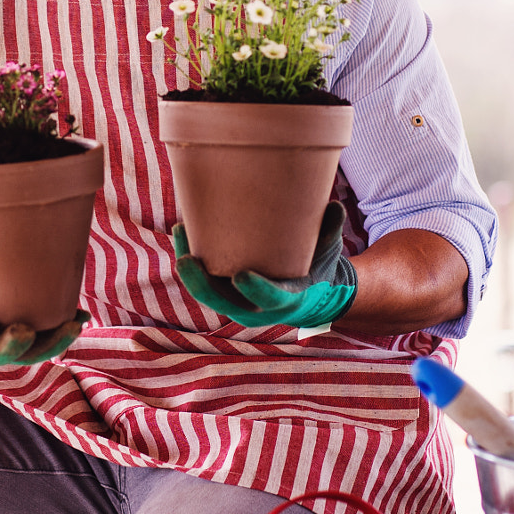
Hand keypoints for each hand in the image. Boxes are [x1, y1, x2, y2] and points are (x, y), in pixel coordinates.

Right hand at [0, 228, 86, 363]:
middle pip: (1, 355)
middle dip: (14, 346)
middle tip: (25, 329)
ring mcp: (7, 350)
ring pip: (32, 354)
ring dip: (53, 342)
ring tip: (71, 324)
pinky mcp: (27, 343)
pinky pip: (47, 343)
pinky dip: (64, 333)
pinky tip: (80, 317)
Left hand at [172, 202, 357, 328]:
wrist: (307, 295)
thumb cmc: (318, 268)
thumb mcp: (329, 251)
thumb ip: (331, 230)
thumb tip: (333, 205)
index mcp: (288, 301)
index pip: (270, 299)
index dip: (256, 290)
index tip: (241, 276)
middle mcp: (257, 309)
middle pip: (222, 302)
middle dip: (201, 283)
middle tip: (187, 258)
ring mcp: (237, 303)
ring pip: (206, 292)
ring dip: (188, 268)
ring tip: (181, 231)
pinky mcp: (225, 293)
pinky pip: (202, 282)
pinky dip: (190, 262)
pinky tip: (183, 232)